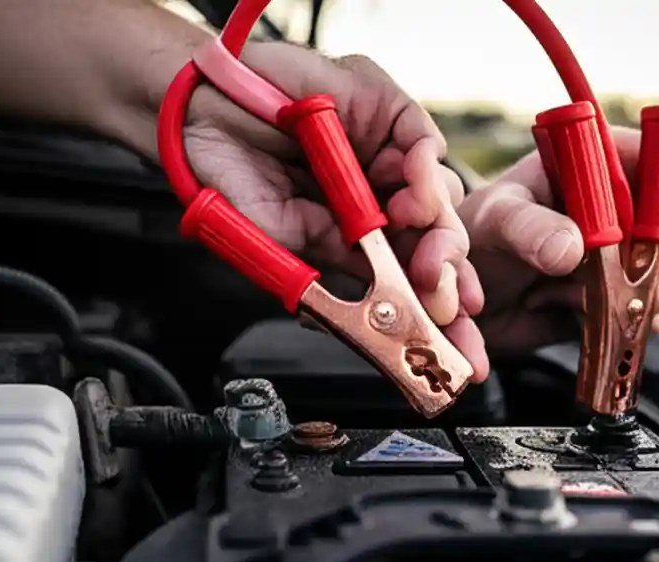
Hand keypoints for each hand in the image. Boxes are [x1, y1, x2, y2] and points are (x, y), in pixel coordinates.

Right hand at [177, 42, 488, 380]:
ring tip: (418, 235)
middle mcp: (381, 201)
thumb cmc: (227, 175)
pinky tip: (414, 180)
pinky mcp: (386, 114)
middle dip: (449, 275)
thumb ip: (333, 270)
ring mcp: (387, 157)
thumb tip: (385, 312)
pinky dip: (426, 166)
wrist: (198, 114)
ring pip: (444, 196)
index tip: (460, 350)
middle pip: (441, 242)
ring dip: (439, 224)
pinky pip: (424, 142)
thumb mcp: (278, 242)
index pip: (413, 281)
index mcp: (358, 241)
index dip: (442, 313)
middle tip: (443, 296)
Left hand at [457, 126, 658, 353]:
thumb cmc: (473, 240)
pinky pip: (634, 308)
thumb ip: (529, 228)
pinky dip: (628, 322)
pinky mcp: (606, 296)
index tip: (658, 220)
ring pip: (653, 271)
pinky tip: (605, 327)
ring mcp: (610, 255)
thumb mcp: (495, 222)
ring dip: (642, 295)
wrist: (456, 304)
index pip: (643, 157)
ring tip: (611, 310)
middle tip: (652, 288)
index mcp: (585, 167)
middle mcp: (606, 208)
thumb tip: (573, 248)